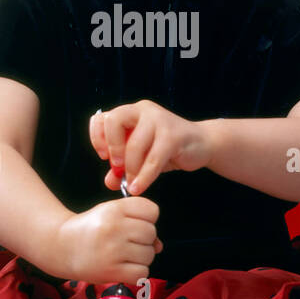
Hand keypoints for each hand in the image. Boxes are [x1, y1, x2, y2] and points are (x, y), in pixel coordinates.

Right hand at [55, 197, 162, 286]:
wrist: (62, 246)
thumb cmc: (90, 229)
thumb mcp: (111, 213)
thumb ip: (138, 222)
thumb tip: (159, 246)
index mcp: (114, 209)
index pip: (151, 210)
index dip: (147, 218)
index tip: (135, 223)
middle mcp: (114, 228)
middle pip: (151, 233)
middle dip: (144, 239)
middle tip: (126, 242)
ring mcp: (113, 250)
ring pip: (149, 254)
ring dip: (141, 258)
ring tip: (123, 255)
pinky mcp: (111, 271)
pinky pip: (142, 273)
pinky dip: (136, 273)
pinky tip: (123, 267)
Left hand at [90, 101, 216, 195]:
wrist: (202, 144)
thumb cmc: (167, 148)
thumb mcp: (141, 157)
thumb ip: (122, 167)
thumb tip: (109, 182)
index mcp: (130, 112)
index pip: (102, 118)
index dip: (97, 138)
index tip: (104, 157)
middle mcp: (142, 111)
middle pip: (114, 121)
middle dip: (113, 148)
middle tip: (117, 167)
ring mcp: (159, 120)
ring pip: (134, 144)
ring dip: (131, 169)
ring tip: (132, 184)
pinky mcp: (173, 135)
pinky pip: (153, 159)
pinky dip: (144, 177)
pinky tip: (139, 187)